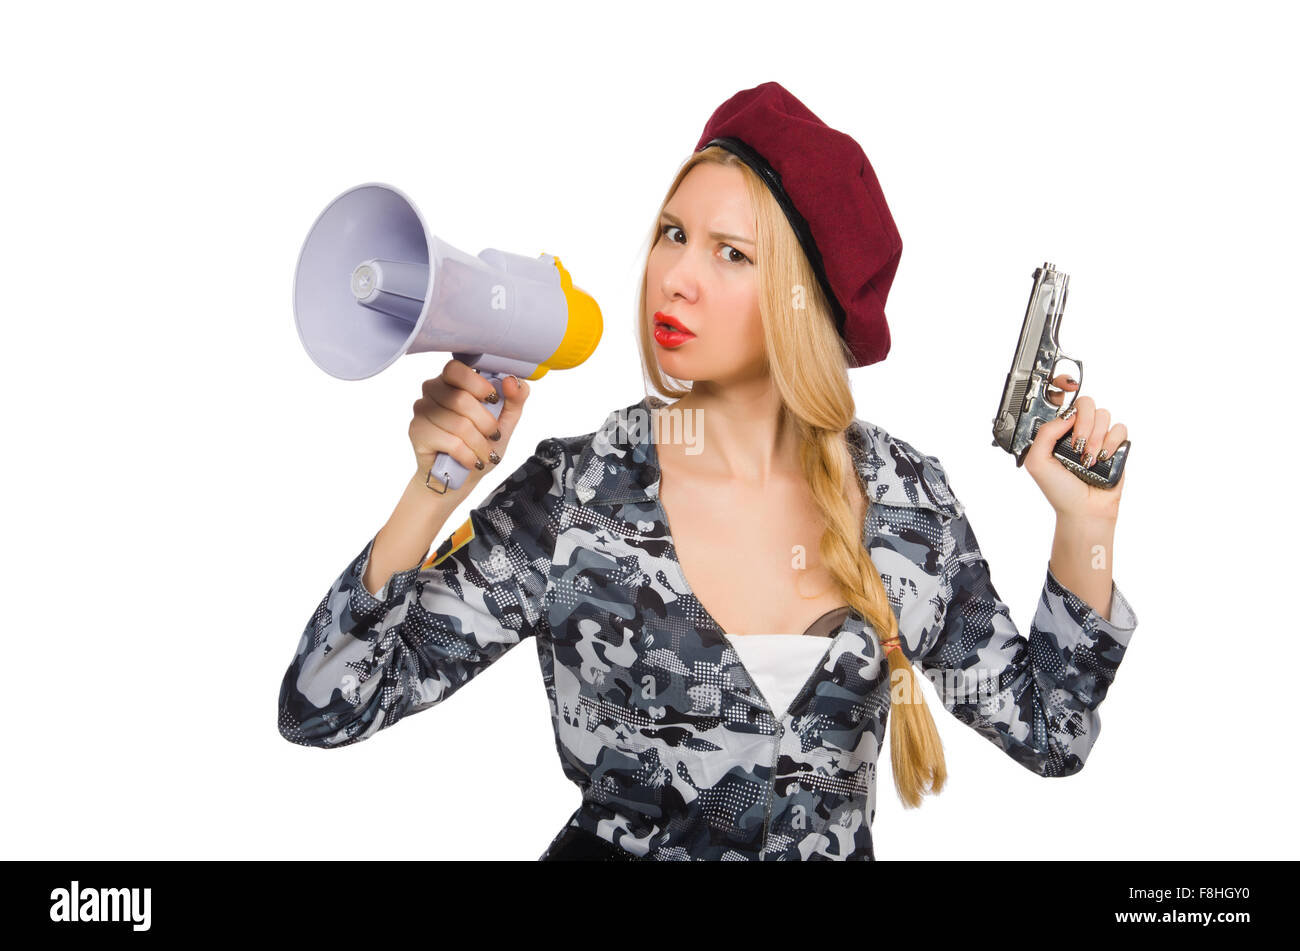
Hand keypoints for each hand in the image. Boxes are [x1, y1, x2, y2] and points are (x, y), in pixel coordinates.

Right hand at [408, 358, 529, 488]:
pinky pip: (450, 442)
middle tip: (494, 435)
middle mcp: (433, 390)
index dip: (478, 384)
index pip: (456, 369)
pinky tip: (472, 460)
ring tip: (485, 453)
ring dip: (479, 444)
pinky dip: (468, 455)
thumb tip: (512, 381)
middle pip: (460, 400)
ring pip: (458, 424)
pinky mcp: (417, 432)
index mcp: (452, 380)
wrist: (462, 475)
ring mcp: (422, 410)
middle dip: (486, 423)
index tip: (494, 400)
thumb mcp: (505, 419)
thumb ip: (514, 397)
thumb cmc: (481, 442)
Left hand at [1023, 374, 1127, 521]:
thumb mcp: (1037, 462)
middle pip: (1086, 403)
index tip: (1066, 386)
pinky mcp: (1116, 445)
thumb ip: (1045, 434)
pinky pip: (1120, 429)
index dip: (1063, 385)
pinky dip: (1112, 443)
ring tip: (1089, 459)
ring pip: (1104, 414)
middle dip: (1084, 423)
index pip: (1061, 400)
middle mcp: (1078, 430)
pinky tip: (1103, 458)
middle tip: (1078, 445)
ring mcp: (1098, 436)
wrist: (1084, 510)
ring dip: (1096, 438)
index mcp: (1057, 431)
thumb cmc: (1059, 490)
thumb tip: (1066, 416)